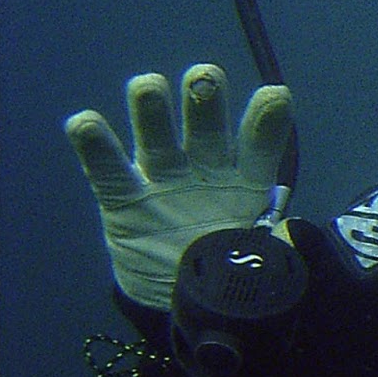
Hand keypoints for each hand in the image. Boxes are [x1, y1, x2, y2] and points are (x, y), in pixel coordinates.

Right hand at [65, 64, 292, 310]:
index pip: (259, 146)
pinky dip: (95, 148)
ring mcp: (163, 181)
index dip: (267, 121)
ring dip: (152, 111)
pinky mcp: (124, 201)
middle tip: (204, 77)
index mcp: (246, 178)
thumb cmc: (232, 264)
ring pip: (157, 139)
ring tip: (148, 86)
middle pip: (205, 127)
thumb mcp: (264, 259)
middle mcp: (205, 169)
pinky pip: (107, 173)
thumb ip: (279, 244)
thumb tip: (293, 233)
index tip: (276, 96)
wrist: (185, 299)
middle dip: (205, 99)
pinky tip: (84, 122)